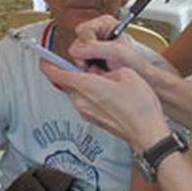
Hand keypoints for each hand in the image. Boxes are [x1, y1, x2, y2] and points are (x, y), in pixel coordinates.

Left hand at [41, 62, 168, 148]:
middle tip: (92, 67)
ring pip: (77, 92)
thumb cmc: (139, 106)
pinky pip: (85, 102)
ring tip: (107, 83)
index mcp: (85, 86)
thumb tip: (100, 72)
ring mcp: (85, 112)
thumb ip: (105, 69)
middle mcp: (81, 101)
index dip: (47, 63)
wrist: (147, 133)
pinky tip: (110, 95)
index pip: (55, 73)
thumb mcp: (125, 73)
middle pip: (67, 82)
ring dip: (85, 84)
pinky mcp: (92, 119)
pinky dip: (92, 95)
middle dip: (76, 72)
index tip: (43, 57)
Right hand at [64, 15, 144, 73]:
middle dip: (86, 57)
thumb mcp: (116, 52)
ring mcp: (94, 47)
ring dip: (87, 65)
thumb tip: (75, 49)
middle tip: (96, 65)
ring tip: (100, 70)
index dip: (86, 44)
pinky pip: (81, 63)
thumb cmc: (134, 63)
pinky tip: (99, 72)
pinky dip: (88, 70)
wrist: (140, 78)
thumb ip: (95, 48)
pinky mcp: (91, 58)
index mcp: (105, 24)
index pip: (83, 30)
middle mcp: (98, 33)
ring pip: (78, 55)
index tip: (92, 55)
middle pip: (78, 43)